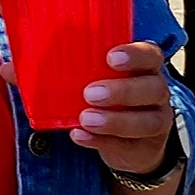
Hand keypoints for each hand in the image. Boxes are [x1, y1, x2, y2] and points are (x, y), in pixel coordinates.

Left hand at [64, 39, 176, 173]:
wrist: (130, 143)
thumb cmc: (110, 96)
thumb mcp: (100, 75)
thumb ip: (83, 63)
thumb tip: (38, 46)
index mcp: (146, 67)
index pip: (150, 55)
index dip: (134, 55)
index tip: (110, 58)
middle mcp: (157, 92)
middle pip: (153, 88)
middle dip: (122, 91)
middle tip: (90, 93)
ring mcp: (156, 122)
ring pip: (148, 121)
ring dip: (114, 120)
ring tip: (86, 119)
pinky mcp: (146, 149)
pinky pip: (128, 146)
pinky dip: (102, 141)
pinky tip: (80, 135)